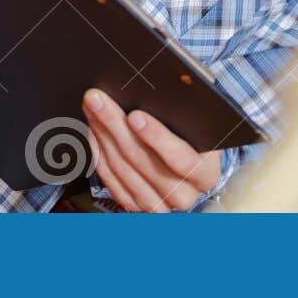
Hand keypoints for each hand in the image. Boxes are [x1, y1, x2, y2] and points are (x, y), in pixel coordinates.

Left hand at [82, 89, 221, 211]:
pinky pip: (110, 179)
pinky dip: (98, 152)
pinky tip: (94, 131)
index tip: (134, 115)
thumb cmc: (191, 137)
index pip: (181, 159)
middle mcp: (184, 196)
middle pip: (142, 160)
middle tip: (97, 100)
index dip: (156, 137)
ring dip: (102, 134)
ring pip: (121, 168)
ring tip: (92, 109)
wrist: (188, 162)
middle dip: (115, 124)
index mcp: (205, 174)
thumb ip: (179, 112)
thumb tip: (150, 92)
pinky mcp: (136, 206)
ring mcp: (159, 205)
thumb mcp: (194, 123)